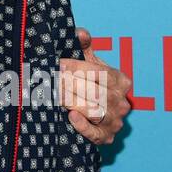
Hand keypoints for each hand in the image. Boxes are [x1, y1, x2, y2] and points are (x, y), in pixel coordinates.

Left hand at [58, 28, 132, 144]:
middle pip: (96, 92)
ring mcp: (115, 121)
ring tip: (54, 94)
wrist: (88, 109)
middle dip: (70, 84)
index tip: (57, 64)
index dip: (77, 67)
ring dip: (72, 102)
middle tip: (50, 78)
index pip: (99, 73)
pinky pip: (95, 133)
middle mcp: (122, 102)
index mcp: (120, 81)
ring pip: (94, 111)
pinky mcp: (106, 137)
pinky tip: (71, 116)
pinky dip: (83, 126)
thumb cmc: (87, 80)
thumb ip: (84, 47)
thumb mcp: (87, 62)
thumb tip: (81, 33)